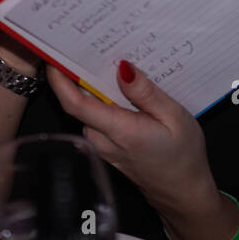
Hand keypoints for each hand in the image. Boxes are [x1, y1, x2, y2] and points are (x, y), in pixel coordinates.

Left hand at [47, 58, 215, 223]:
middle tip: (84, 47)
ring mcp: (102, 147)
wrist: (183, 193)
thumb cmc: (183, 155)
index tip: (55, 56)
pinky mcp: (105, 149)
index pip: (76, 104)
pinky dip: (98, 101)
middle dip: (75, 76)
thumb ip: (146, 93)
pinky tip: (113, 88)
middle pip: (77, 104)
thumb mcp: (175, 117)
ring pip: (85, 111)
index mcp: (120, 130)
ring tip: (102, 61)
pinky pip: (94, 120)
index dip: (60, 80)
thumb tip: (122, 67)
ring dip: (88, 88)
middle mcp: (103, 140)